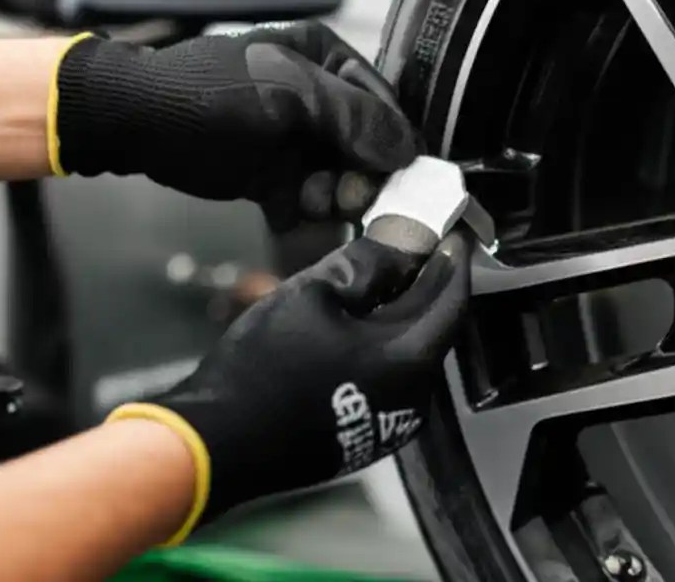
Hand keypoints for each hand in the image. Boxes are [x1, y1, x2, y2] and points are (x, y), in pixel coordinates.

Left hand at [52, 22, 417, 229]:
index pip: (385, 106)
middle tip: (334, 196)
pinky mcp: (274, 174)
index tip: (388, 180)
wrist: (136, 125)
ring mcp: (296, 138)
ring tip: (299, 199)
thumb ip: (352, 117)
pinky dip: (299, 211)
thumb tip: (408, 150)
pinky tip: (277, 209)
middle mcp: (318, 97)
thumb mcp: (287, 94)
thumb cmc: (211, 97)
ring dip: (327, 198)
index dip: (391, 146)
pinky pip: (308, 201)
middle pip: (368, 150)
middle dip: (355, 178)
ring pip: (341, 180)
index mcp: (327, 58)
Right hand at [145, 232, 469, 519]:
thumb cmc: (264, 366)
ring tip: (374, 283)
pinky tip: (352, 329)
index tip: (448, 232)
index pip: (452, 298)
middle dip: (423, 285)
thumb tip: (403, 242)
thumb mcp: (316, 293)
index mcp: (410, 360)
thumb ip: (370, 263)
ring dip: (399, 317)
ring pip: (410, 354)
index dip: (453, 259)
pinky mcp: (367, 436)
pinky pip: (390, 380)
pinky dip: (382, 348)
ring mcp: (392, 422)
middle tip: (405, 249)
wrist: (221, 442)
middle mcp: (415, 397)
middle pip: (434, 327)